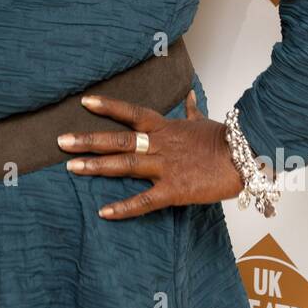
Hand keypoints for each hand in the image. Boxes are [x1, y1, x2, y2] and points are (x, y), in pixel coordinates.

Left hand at [56, 88, 244, 219]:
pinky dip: (124, 207)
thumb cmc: (224, 141)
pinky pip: (145, 200)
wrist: (246, 157)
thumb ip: (191, 110)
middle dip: (88, 140)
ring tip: (71, 167)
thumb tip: (191, 95)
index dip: (108, 107)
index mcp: (165, 128)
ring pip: (125, 165)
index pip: (132, 113)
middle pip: (119, 140)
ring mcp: (166, 167)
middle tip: (60, 141)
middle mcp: (160, 145)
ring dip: (96, 166)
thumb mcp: (204, 122)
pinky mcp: (175, 190)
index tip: (84, 101)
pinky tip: (104, 212)